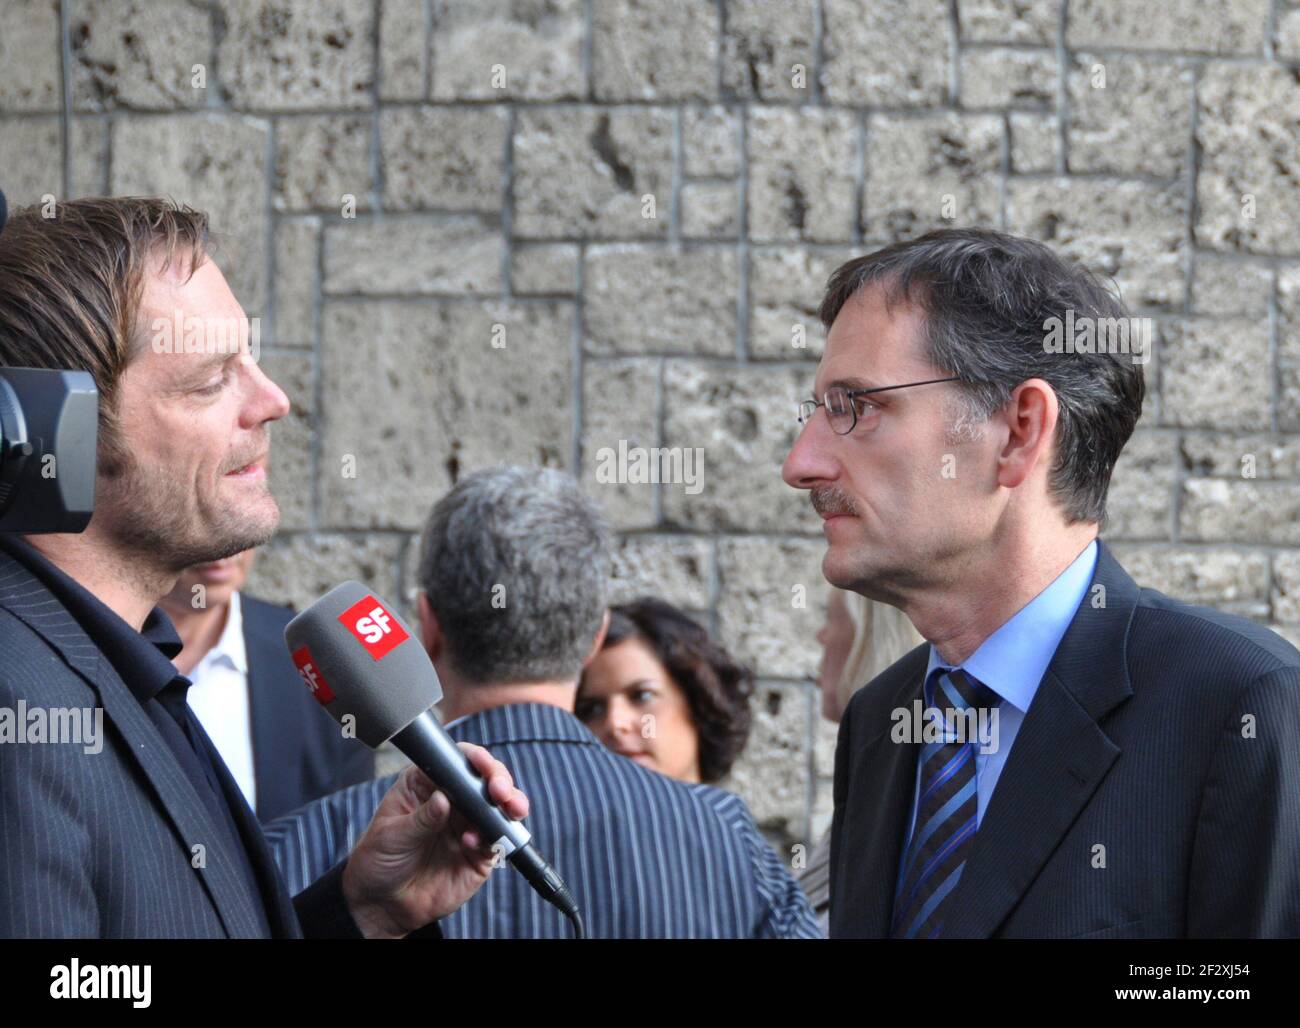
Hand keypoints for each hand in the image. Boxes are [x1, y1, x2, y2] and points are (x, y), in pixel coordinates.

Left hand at [340, 743, 528, 938]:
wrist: (383, 904)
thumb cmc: (379, 860)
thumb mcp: (392, 835)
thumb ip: (420, 818)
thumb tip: (443, 798)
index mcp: (429, 785)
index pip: (457, 762)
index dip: (474, 758)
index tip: (482, 764)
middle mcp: (454, 802)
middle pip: (487, 780)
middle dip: (500, 780)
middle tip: (499, 790)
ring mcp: (469, 827)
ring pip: (502, 808)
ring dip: (511, 805)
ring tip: (509, 808)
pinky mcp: (480, 855)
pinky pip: (497, 842)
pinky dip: (494, 839)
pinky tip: (473, 843)